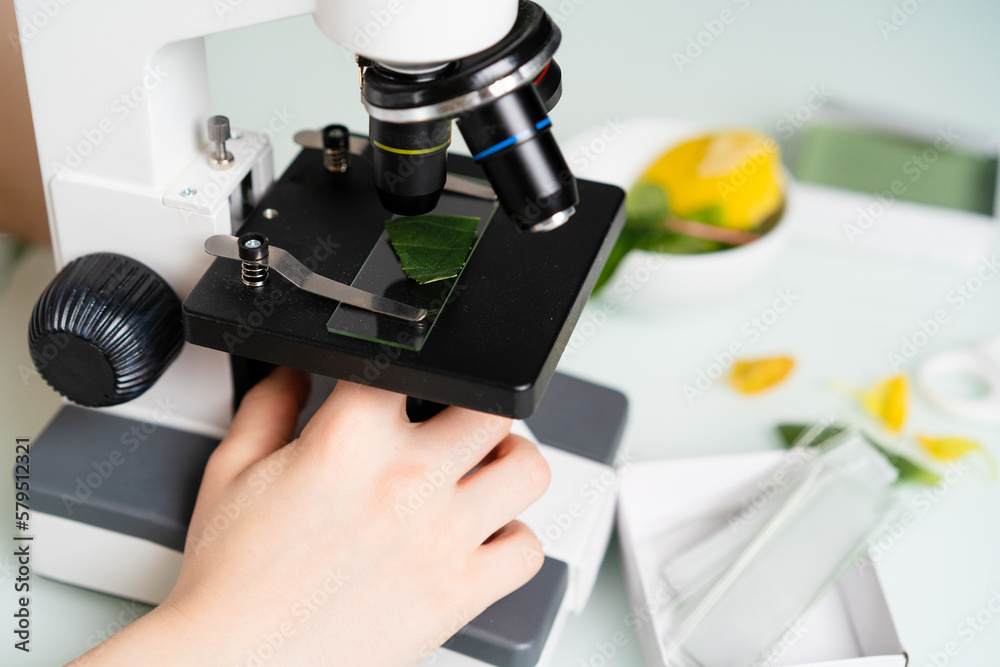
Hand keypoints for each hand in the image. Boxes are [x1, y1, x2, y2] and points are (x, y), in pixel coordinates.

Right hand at [71, 368, 549, 665]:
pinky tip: (482, 537)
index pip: (409, 366)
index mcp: (351, 441)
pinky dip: (513, 540)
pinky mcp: (461, 592)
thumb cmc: (234, 583)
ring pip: (528, 470)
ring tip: (483, 470)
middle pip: (492, 407)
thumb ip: (269, 404)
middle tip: (455, 423)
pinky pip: (527, 551)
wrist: (236, 663)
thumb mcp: (232, 471)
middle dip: (474, 408)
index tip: (399, 386)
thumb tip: (295, 368)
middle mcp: (408, 481)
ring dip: (509, 464)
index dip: (405, 370)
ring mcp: (443, 537)